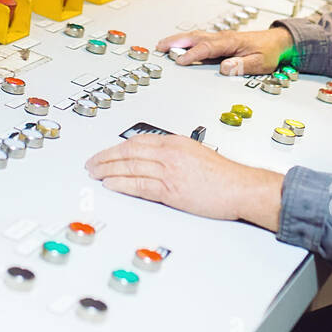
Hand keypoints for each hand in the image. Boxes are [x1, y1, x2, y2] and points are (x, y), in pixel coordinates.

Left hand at [85, 134, 283, 230]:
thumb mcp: (196, 154)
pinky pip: (139, 185)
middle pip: (128, 152)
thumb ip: (175, 155)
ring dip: (108, 170)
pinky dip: (122, 184)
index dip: (116, 148)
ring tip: (95, 174)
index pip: (137, 141)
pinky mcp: (171, 189)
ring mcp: (169, 171)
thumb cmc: (223, 175)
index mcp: (175, 142)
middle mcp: (169, 153)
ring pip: (130, 167)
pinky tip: (111, 184)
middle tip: (92, 164)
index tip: (105, 154)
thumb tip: (156, 161)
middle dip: (106, 158)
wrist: (240, 187)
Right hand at [155, 26, 291, 76]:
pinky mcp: (220, 41)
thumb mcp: (260, 62)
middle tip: (160, 47)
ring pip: (195, 36)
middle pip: (195, 37)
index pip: (207, 47)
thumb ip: (242, 65)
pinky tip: (178, 45)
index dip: (192, 54)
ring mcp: (220, 38)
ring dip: (178, 40)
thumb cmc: (269, 51)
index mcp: (230, 42)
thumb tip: (225, 67)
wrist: (277, 41)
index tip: (180, 61)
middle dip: (176, 42)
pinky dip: (185, 41)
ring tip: (162, 45)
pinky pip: (199, 39)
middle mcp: (222, 38)